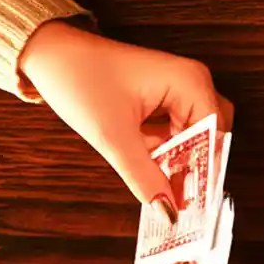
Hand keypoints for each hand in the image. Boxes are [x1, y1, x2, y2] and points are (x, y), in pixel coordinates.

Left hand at [19, 21, 234, 218]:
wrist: (48, 53)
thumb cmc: (78, 78)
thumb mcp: (112, 136)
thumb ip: (144, 177)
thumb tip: (168, 210)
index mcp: (189, 81)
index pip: (215, 135)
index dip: (206, 169)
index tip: (196, 201)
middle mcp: (192, 81)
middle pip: (212, 135)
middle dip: (196, 164)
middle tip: (180, 194)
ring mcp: (180, 88)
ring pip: (196, 135)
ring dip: (180, 158)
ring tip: (161, 179)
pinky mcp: (165, 97)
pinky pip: (179, 130)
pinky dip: (168, 149)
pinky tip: (152, 164)